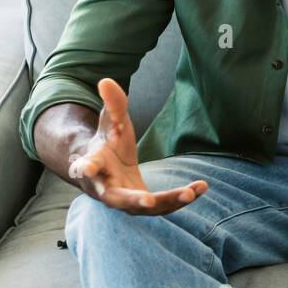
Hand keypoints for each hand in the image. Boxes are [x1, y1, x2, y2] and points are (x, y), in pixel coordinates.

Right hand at [68, 78, 207, 215]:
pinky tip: (202, 187)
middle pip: (117, 198)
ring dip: (168, 201)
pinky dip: (181, 198)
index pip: (87, 167)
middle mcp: (106, 188)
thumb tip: (106, 80)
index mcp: (94, 166)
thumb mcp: (111, 121)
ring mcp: (125, 201)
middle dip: (132, 200)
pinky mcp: (143, 206)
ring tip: (191, 192)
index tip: (85, 168)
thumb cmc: (108, 143)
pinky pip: (163, 206)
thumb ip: (112, 104)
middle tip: (147, 200)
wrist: (106, 169)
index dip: (86, 168)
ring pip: (145, 207)